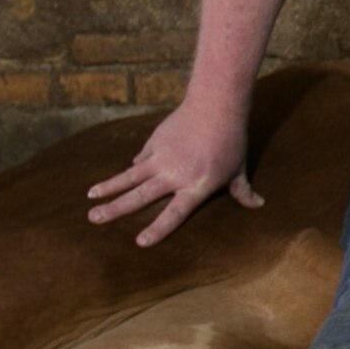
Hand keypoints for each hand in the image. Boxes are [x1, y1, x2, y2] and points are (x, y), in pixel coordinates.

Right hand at [87, 96, 262, 246]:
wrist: (215, 106)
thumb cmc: (232, 141)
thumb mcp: (239, 169)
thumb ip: (243, 191)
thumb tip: (259, 205)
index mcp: (194, 187)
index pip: (173, 214)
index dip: (157, 229)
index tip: (139, 242)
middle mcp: (172, 176)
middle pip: (138, 197)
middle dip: (114, 210)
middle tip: (93, 219)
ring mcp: (160, 158)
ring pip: (129, 177)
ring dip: (108, 187)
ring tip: (90, 198)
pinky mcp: (155, 142)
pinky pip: (141, 158)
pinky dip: (134, 166)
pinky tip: (125, 172)